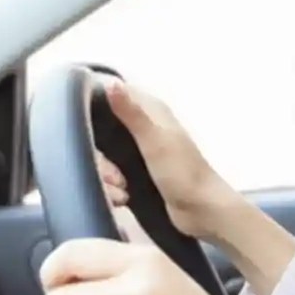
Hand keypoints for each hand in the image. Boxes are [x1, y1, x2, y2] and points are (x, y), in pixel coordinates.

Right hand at [100, 81, 247, 241]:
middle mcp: (146, 126)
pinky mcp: (138, 174)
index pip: (115, 95)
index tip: (92, 134)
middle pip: (103, 131)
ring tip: (120, 191)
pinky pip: (113, 175)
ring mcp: (141, 151)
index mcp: (152, 111)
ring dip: (107, 176)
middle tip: (114, 177)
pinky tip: (122, 199)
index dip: (97, 111)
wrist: (202, 212)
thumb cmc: (182, 173)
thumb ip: (132, 113)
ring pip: (106, 156)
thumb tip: (110, 82)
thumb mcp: (155, 141)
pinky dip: (113, 187)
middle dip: (102, 158)